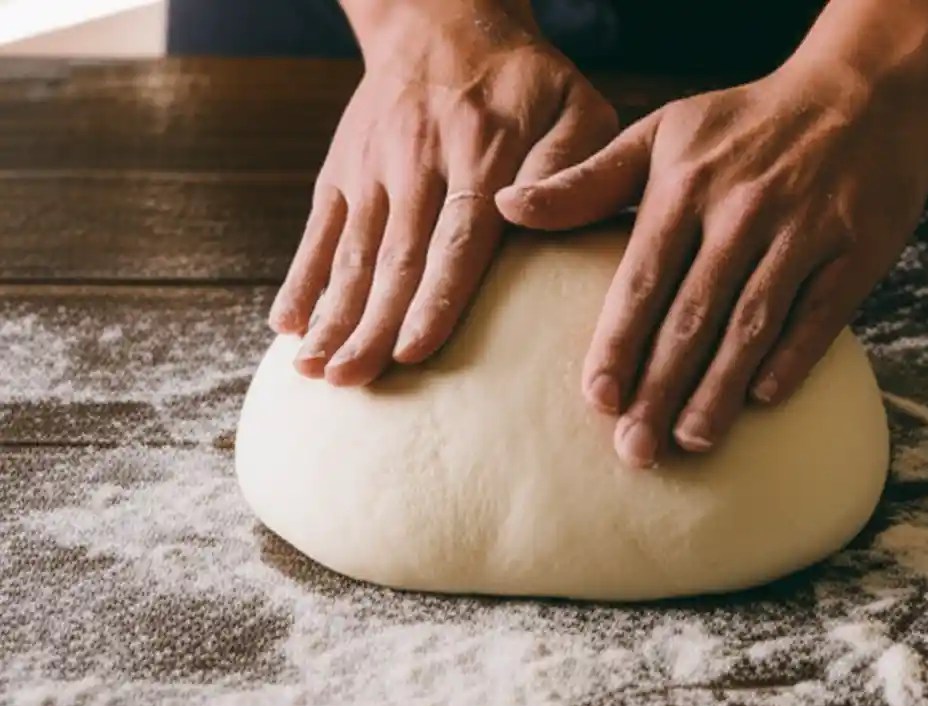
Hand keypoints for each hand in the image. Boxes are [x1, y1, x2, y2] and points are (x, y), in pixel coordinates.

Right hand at [270, 1, 616, 384]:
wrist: (442, 23)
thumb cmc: (528, 84)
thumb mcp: (575, 106)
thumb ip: (569, 164)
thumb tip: (524, 214)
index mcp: (482, 152)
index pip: (458, 235)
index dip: (436, 296)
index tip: (413, 348)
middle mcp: (418, 161)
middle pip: (395, 256)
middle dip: (371, 325)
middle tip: (353, 382)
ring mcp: (372, 167)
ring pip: (351, 252)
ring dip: (332, 314)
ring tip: (315, 370)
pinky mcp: (342, 170)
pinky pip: (319, 229)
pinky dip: (302, 277)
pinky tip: (287, 326)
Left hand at [496, 63, 927, 467]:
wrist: (861, 90)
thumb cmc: (746, 123)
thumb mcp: (662, 133)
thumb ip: (587, 180)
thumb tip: (507, 207)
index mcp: (685, 185)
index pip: (642, 278)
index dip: (618, 344)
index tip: (598, 400)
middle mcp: (741, 210)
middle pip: (692, 315)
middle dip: (660, 388)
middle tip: (636, 450)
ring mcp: (803, 230)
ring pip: (752, 323)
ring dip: (720, 388)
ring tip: (691, 440)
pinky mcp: (858, 249)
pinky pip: (818, 316)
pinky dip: (791, 359)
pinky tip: (764, 399)